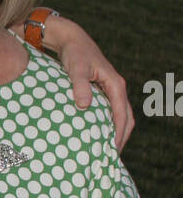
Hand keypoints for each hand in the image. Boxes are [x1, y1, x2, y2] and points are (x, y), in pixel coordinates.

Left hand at [42, 15, 133, 150]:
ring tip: (106, 150)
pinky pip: (111, 112)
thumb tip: (85, 106)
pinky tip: (98, 135)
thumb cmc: (74, 54)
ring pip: (120, 115)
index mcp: (115, 84)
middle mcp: (116, 88)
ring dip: (116, 132)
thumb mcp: (76, 69)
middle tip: (110, 157)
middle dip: (121, 137)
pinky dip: (109, 125)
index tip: (112, 150)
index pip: (122, 114)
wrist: (71, 40)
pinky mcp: (103, 91)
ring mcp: (111, 90)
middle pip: (126, 118)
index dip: (119, 134)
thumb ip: (80, 86)